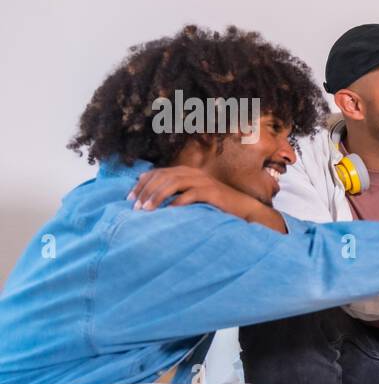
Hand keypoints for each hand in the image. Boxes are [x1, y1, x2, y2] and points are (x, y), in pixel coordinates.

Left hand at [128, 165, 254, 216]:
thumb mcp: (193, 195)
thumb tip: (152, 199)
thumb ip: (176, 193)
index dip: (141, 184)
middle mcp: (193, 173)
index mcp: (186, 172)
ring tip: (147, 209)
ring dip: (158, 196)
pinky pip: (191, 194)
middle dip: (146, 191)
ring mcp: (204, 181)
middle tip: (135, 206)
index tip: (129, 198)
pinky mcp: (213, 192)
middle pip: (163, 177)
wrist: (243, 208)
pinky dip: (178, 202)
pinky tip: (168, 211)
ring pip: (174, 183)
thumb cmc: (216, 205)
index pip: (158, 173)